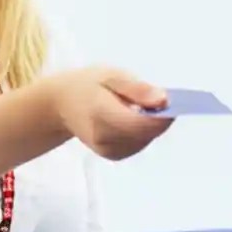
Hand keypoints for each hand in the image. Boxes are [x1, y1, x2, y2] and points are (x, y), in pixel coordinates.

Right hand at [40, 67, 173, 160]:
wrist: (62, 105)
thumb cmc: (87, 85)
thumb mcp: (112, 76)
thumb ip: (137, 89)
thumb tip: (164, 100)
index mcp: (101, 115)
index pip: (142, 124)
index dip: (162, 114)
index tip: (170, 98)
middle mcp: (104, 139)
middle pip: (147, 132)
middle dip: (157, 116)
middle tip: (148, 96)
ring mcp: (109, 151)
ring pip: (146, 139)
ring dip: (150, 123)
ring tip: (133, 104)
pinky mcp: (114, 156)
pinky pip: (140, 143)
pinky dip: (143, 130)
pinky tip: (131, 117)